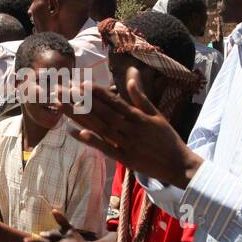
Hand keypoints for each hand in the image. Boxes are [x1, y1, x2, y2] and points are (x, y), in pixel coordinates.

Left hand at [68, 78, 199, 188]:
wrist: (179, 164)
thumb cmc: (168, 138)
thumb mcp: (156, 114)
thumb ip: (141, 96)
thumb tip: (130, 76)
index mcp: (138, 116)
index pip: (114, 102)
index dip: (97, 93)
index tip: (80, 83)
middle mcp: (130, 128)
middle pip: (102, 113)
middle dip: (81, 101)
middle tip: (63, 92)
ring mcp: (126, 144)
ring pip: (100, 128)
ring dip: (80, 118)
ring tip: (63, 107)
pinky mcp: (124, 159)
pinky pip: (105, 148)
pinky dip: (91, 141)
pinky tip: (75, 133)